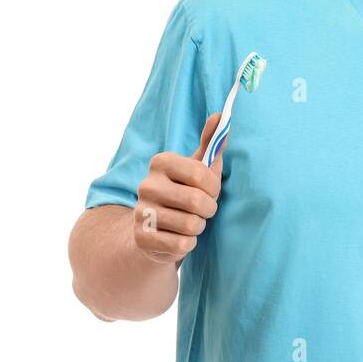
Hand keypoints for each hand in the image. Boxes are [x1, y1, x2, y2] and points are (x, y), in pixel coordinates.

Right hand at [132, 112, 225, 264]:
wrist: (152, 229)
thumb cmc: (183, 193)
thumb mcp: (196, 168)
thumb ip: (211, 145)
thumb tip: (221, 116)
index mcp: (160, 162)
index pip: (202, 173)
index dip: (213, 187)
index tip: (209, 190)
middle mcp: (146, 185)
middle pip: (198, 201)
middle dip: (208, 209)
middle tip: (201, 209)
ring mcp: (141, 212)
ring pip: (192, 225)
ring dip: (198, 226)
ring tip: (189, 221)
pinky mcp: (142, 238)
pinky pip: (182, 245)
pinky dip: (188, 243)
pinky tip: (178, 236)